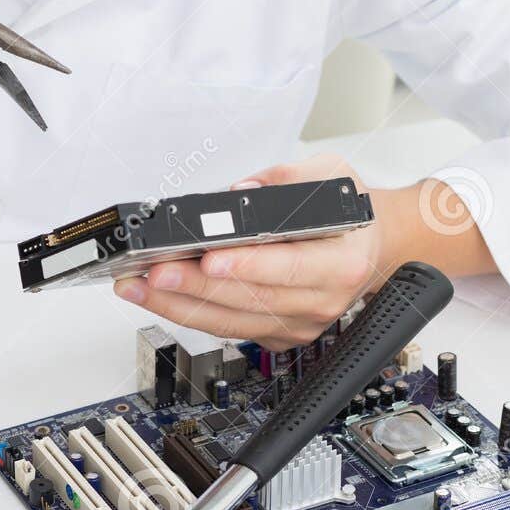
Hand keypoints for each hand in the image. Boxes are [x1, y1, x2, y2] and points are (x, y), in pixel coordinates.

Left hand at [113, 154, 383, 351]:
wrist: (370, 248)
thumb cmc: (350, 213)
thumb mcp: (332, 174)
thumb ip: (286, 178)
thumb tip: (238, 191)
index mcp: (341, 263)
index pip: (290, 268)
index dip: (247, 266)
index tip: (208, 259)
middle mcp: (321, 301)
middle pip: (251, 300)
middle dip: (195, 286)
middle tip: (154, 271)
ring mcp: (299, 324)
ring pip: (232, 322)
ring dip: (179, 305)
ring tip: (139, 286)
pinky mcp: (277, 335)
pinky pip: (229, 329)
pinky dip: (190, 312)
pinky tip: (158, 297)